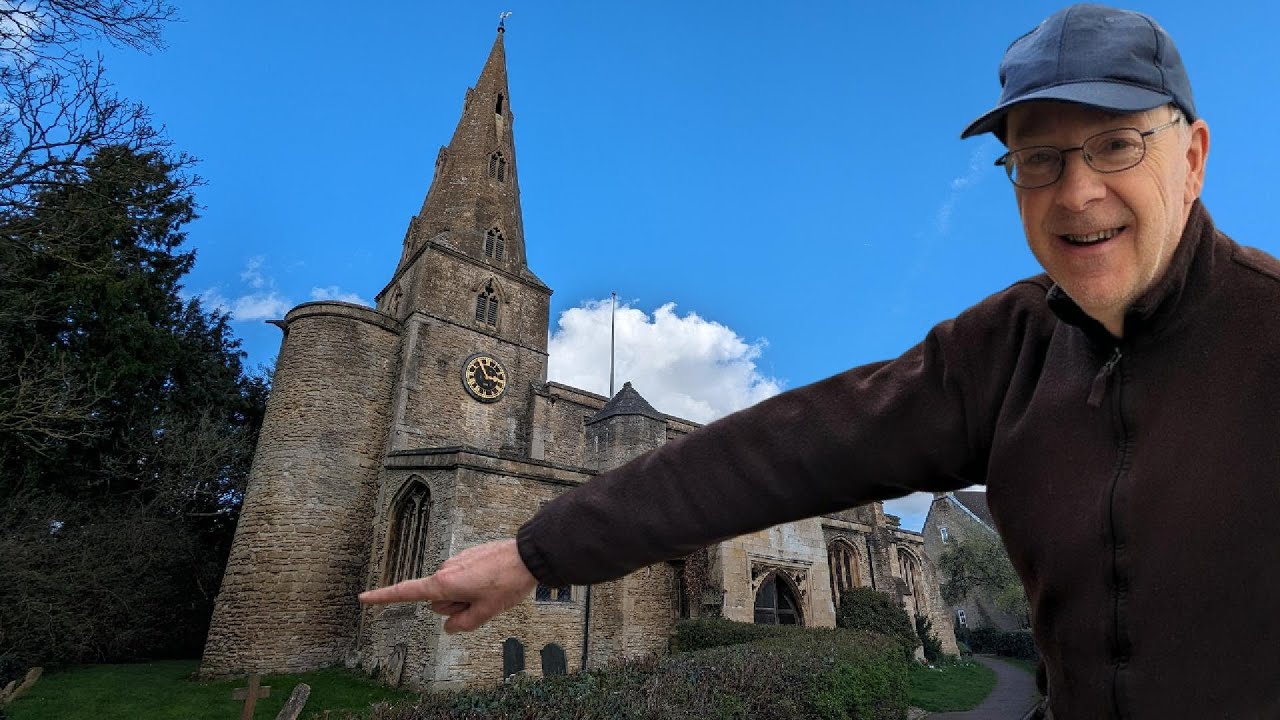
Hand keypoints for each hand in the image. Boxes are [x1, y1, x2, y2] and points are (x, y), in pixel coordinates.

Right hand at [358, 539, 536, 633]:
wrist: (528, 555)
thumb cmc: (506, 583)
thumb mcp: (484, 613)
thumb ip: (461, 624)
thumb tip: (449, 624)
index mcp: (444, 583)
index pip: (406, 592)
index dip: (383, 597)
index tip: (363, 598)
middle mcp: (446, 569)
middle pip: (438, 600)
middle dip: (455, 606)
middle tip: (482, 601)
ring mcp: (457, 561)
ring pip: (453, 590)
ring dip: (467, 595)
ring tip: (491, 589)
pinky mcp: (468, 556)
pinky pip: (464, 578)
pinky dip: (474, 584)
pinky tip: (494, 580)